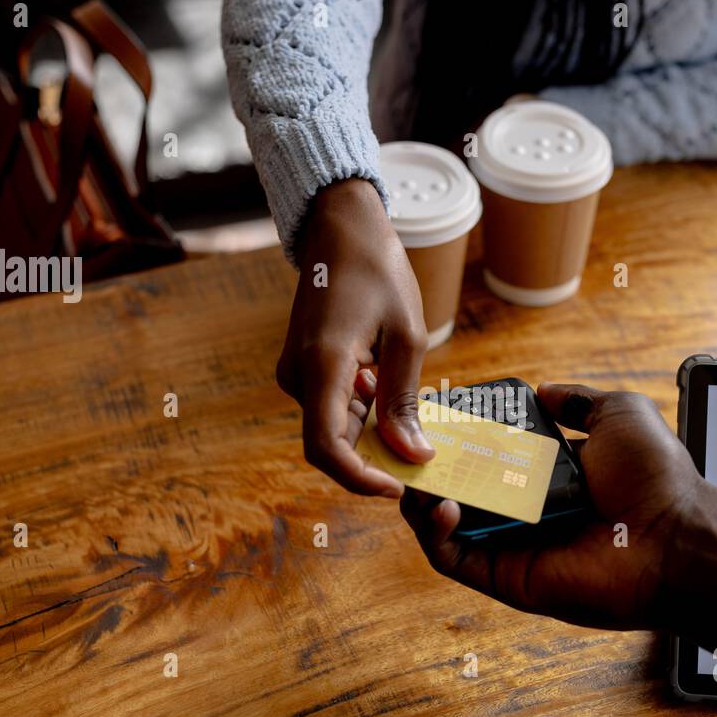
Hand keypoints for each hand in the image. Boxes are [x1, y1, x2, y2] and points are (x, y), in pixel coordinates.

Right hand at [278, 178, 434, 496]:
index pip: (327, 448)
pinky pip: (331, 408)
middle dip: (374, 458)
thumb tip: (414, 456)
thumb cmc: (378, 273)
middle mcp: (298, 376)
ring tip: (408, 403)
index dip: (360, 479)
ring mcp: (295, 374)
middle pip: (332, 444)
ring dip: (372, 430)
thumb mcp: (408, 336)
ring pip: (335, 428)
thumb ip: (404, 400)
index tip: (397, 486)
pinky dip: (362, 412)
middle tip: (420, 452)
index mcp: (323, 366)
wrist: (340, 230)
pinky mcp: (302, 370)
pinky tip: (387, 385)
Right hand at [399, 383, 705, 628]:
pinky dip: (434, 534)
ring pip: (445, 527)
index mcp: (548, 478)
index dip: (459, 438)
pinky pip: (454, 560)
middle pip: (459, 490)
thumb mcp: (618, 414)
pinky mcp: (506, 579)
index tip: (436, 416)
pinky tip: (439, 504)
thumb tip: (545, 390)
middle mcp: (527, 513)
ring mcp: (513, 548)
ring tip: (415, 474)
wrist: (675, 536)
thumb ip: (578, 401)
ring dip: (420, 499)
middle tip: (409, 444)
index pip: (489, 457)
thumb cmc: (655, 477)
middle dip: (429, 467)